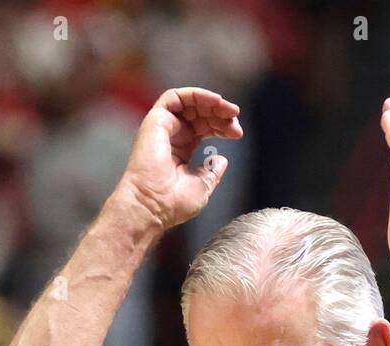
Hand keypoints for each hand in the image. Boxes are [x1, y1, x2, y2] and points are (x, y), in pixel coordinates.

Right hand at [114, 87, 242, 230]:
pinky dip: (195, 94)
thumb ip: (212, 171)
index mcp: (180, 151)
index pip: (203, 128)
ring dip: (210, 102)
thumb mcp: (202, 186)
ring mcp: (162, 128)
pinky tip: (215, 101)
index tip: (237, 134)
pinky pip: (174, 97)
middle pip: (198, 114)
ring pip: (188, 103)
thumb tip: (220, 160)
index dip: (222, 127)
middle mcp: (170, 137)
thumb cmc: (172, 203)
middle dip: (220, 114)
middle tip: (236, 120)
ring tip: (229, 110)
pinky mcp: (155, 121)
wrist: (152, 206)